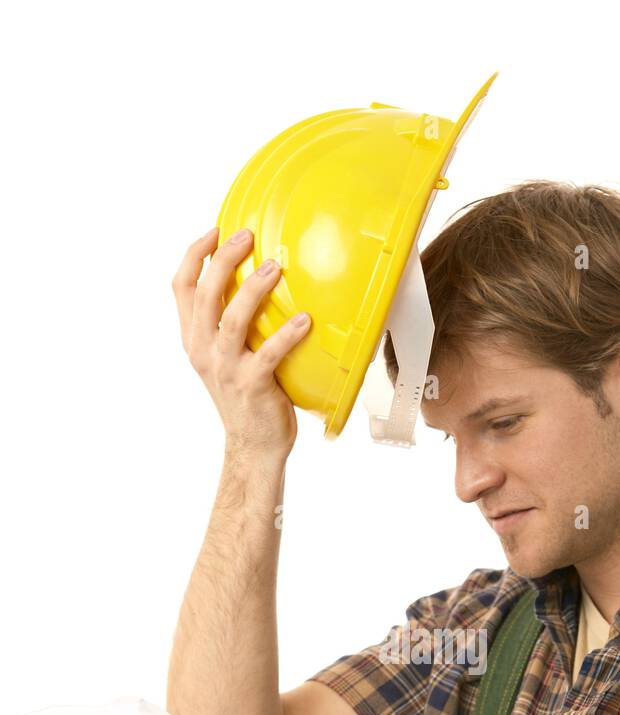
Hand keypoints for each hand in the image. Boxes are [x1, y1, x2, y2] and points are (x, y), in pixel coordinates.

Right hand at [172, 227, 312, 457]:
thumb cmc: (247, 399)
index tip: (215, 230)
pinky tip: (304, 320)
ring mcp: (225, 368)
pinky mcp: (252, 385)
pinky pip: (269, 353)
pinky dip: (287, 334)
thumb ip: (230, 326)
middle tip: (247, 236)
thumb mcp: (226, 358)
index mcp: (194, 340)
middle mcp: (204, 350)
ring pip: (232, 319)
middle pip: (205, 293)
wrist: (252, 446)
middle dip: (223, 259)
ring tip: (275, 267)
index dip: (194, 255)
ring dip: (254, 289)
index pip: (181, 288)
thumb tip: (257, 284)